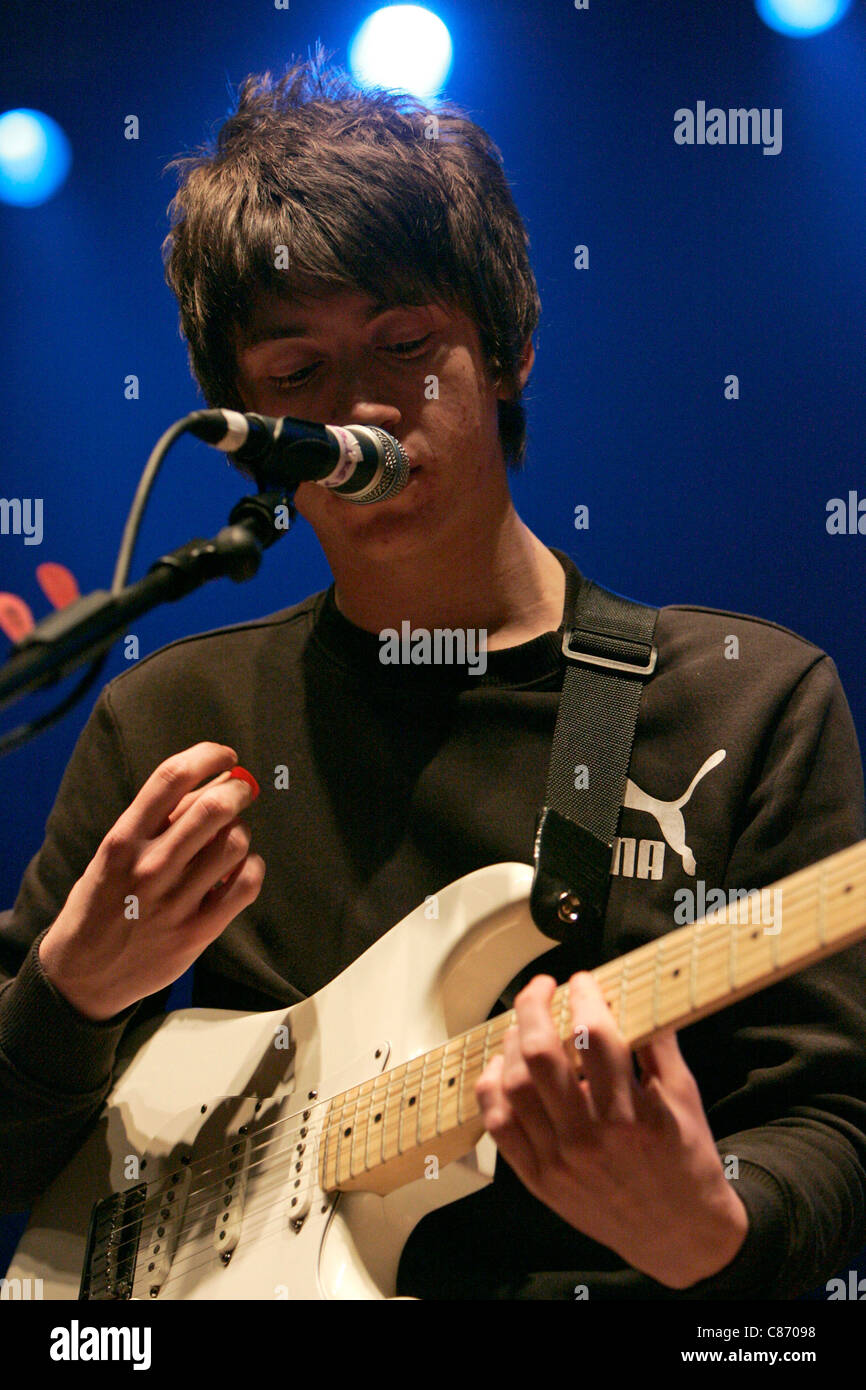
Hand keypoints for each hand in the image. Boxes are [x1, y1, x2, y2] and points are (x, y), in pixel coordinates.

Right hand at [39, 742, 265, 1021]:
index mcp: (123, 840)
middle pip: (214, 808)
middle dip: (237, 790)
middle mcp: (150, 867)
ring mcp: (175, 902)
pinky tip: (240, 869)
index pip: (171, 778)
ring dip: (241, 831)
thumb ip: (155, 821)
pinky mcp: (197, 932)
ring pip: (236, 843)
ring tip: (230, 838)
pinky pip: (246, 885)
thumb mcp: (113, 854)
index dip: (207, 755)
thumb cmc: (102, 902)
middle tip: (241, 790)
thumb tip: (211, 781)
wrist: (83, 975)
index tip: (224, 755)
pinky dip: (252, 868)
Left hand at [475, 972, 748, 1288]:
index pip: (594, 1037)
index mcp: (633, 1115)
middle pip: (541, 1055)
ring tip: (525, 1026)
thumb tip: (634, 994)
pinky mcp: (540, 1180)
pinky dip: (492, 1090)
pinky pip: (499, 1127)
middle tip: (542, 987)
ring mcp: (560, 1161)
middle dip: (535, 1006)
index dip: (584, 997)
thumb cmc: (686, 1161)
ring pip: (514, 1087)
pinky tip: (503, 1068)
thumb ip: (658, 1045)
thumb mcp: (686, 1098)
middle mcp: (591, 1138)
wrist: (680, 1236)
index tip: (583, 981)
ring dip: (513, 1043)